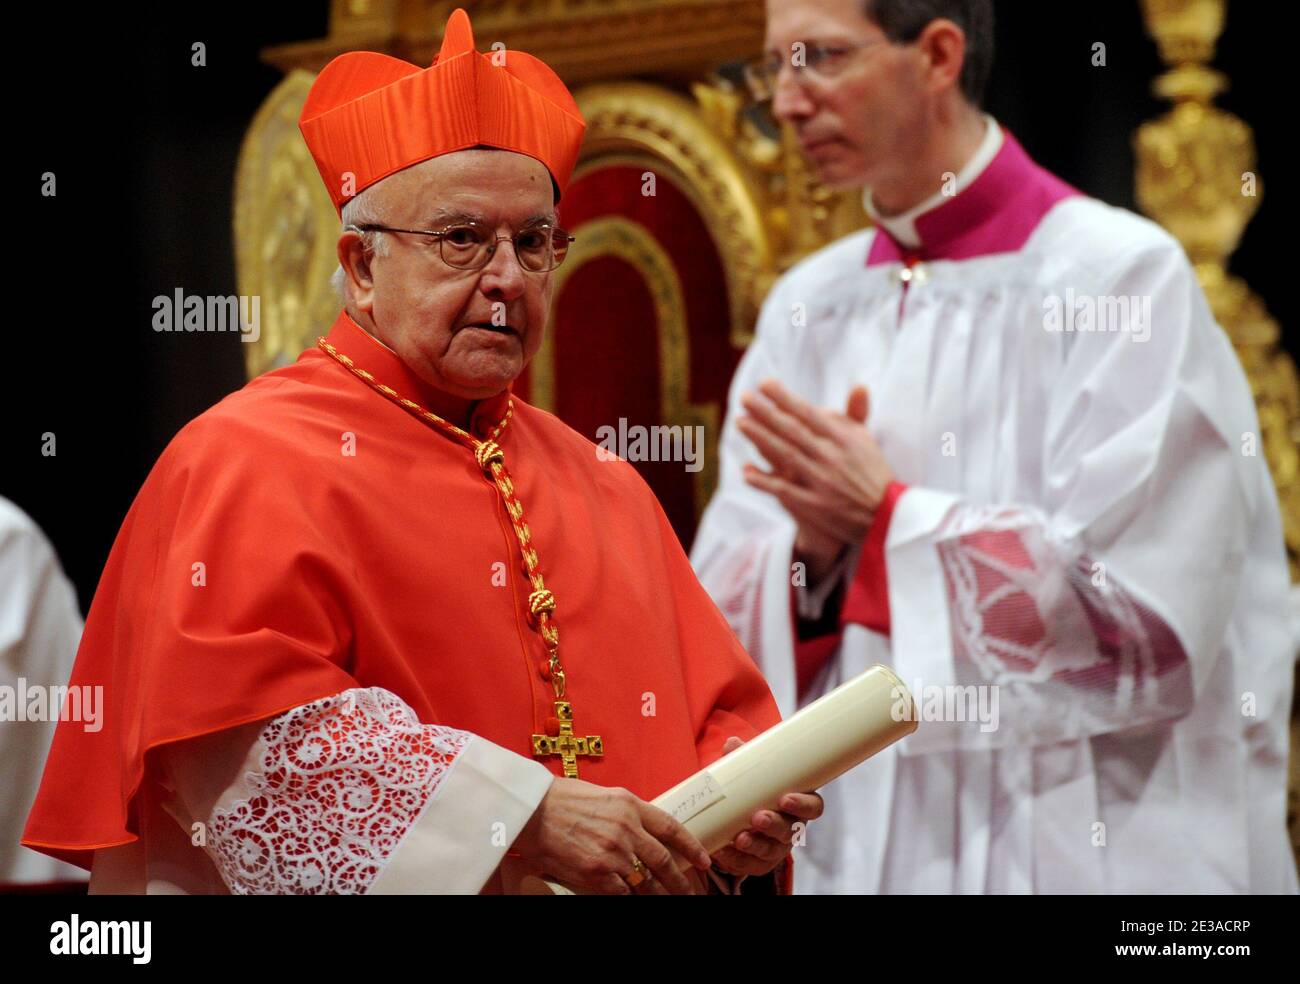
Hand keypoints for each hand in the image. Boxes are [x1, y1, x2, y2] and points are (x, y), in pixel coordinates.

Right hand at [511, 778, 712, 894]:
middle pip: (663, 861)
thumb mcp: (604, 796)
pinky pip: (622, 892)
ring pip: (645, 880)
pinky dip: (629, 897)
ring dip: (657, 894)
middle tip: (690, 892)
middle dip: (680, 881)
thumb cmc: (562, 799)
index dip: (691, 846)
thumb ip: (628, 813)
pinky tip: (632, 897)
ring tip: (664, 899)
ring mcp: (613, 853)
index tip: (703, 860)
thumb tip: (645, 830)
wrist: (531, 810)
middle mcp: (627, 828)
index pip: (671, 828)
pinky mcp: (596, 873)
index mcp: (630, 805)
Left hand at [710, 736, 823, 878]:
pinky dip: (736, 859)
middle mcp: (791, 828)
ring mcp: (776, 848)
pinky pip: (750, 865)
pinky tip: (723, 850)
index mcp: (797, 804)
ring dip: (755, 844)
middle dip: (774, 825)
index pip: (813, 807)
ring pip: (771, 850)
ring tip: (740, 838)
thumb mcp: (753, 774)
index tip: (785, 798)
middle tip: (758, 817)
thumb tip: (732, 743)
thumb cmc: (755, 791)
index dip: (802, 805)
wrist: (740, 817)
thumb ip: (744, 759)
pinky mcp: (758, 863)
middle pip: (790, 830)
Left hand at [737, 381, 893, 564]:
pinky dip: (765, 481)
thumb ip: (855, 415)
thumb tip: (857, 385)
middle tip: (744, 397)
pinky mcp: (814, 505)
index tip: (764, 384)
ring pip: (786, 454)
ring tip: (740, 422)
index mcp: (843, 439)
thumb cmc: (872, 474)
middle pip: (793, 430)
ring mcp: (821, 481)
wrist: (885, 518)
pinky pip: (784, 491)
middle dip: (766, 412)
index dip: (785, 398)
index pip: (809, 414)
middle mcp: (831, 457)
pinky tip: (746, 472)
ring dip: (760, 438)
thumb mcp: (867, 441)